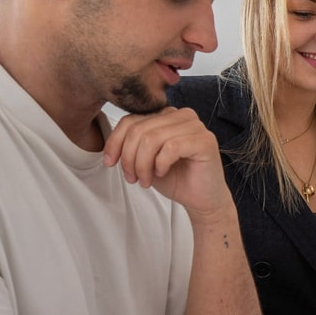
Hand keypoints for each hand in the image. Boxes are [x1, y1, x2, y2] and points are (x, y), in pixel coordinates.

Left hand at [102, 107, 231, 219]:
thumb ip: (133, 143)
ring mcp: (196, 127)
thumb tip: (111, 139)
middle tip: (132, 178)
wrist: (202, 199)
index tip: (110, 162)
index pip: (131, 120)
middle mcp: (183, 116)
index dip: (115, 142)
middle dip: (129, 158)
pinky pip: (171, 147)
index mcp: (168, 115)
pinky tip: (162, 173)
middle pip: (139, 130)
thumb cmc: (177, 178)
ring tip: (145, 180)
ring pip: (152, 139)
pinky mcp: (205, 141)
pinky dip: (160, 164)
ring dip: (143, 164)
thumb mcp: (146, 158)